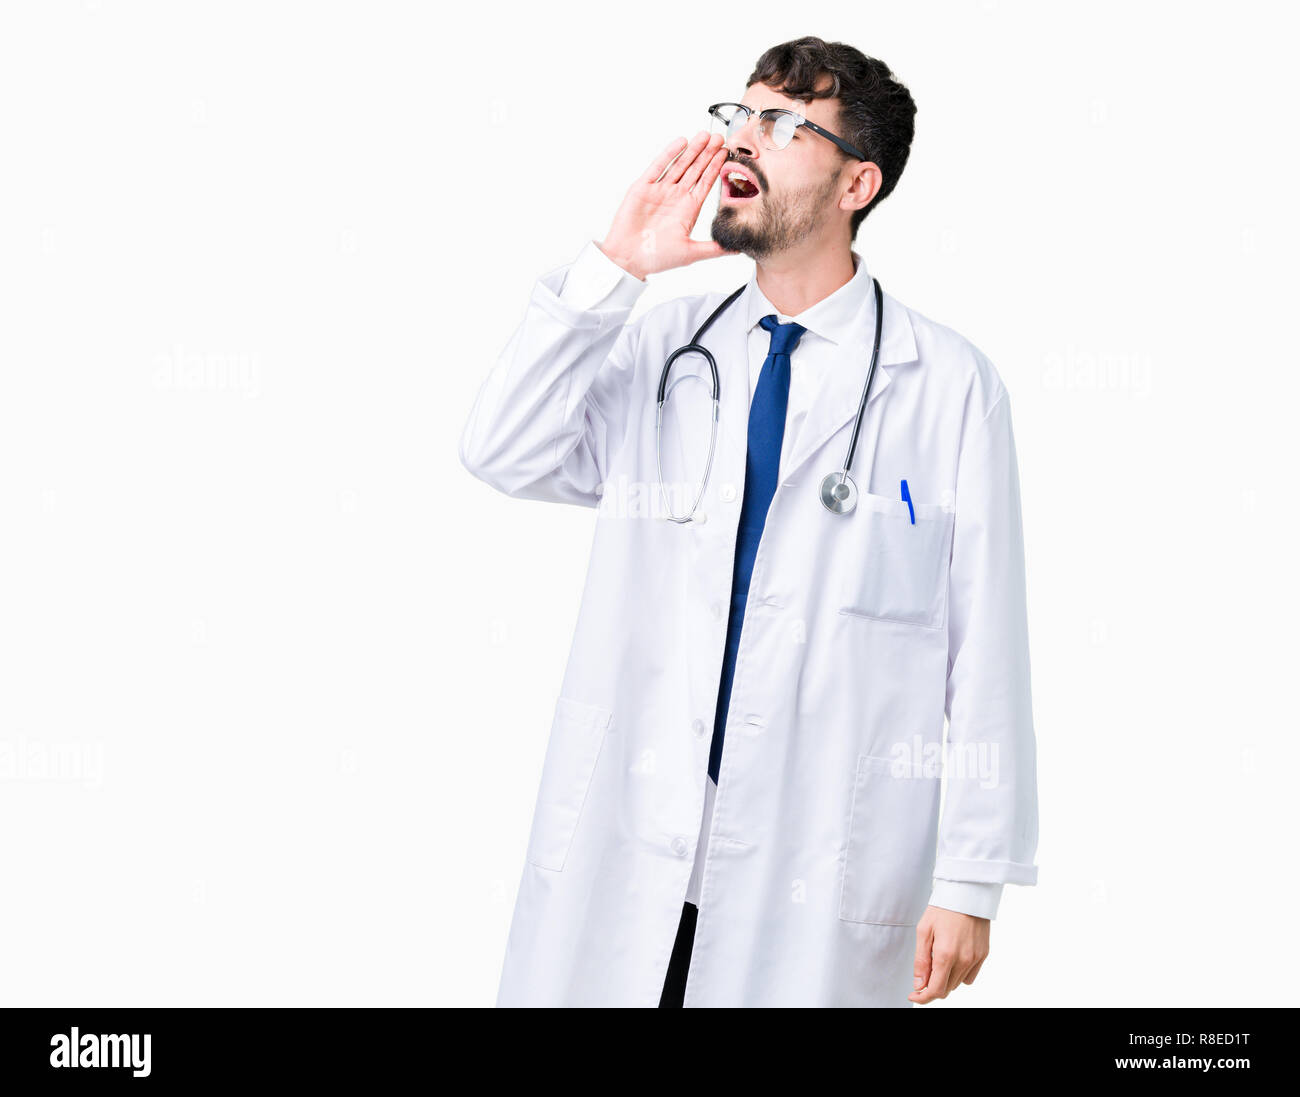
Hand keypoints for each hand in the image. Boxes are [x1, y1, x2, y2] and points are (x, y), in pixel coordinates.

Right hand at [598, 131, 735, 280]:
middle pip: (695, 170)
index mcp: (688, 210)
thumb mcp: (690, 253)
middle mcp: (675, 197)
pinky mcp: (643, 188)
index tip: (726, 153)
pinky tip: (681, 142)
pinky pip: (658, 167)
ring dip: (692, 150)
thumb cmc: (657, 259)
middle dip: (707, 154)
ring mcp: (659, 191)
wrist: (628, 259)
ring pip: (679, 165)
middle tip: (719, 137)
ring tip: (704, 135)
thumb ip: (714, 249)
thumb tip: (737, 249)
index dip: (715, 167)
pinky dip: (669, 154)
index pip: (705, 183)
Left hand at [909, 905, 990, 1003]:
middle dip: (932, 986)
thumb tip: (919, 984)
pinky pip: (970, 976)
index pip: (936, 990)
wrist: (967, 892)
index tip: (914, 995)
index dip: (923, 997)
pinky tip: (953, 960)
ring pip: (958, 983)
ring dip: (946, 979)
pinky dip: (960, 974)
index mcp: (946, 954)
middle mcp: (963, 960)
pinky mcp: (984, 954)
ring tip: (938, 959)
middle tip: (924, 974)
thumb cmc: (943, 908)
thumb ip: (921, 961)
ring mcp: (976, 958)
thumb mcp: (923, 931)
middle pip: (946, 989)